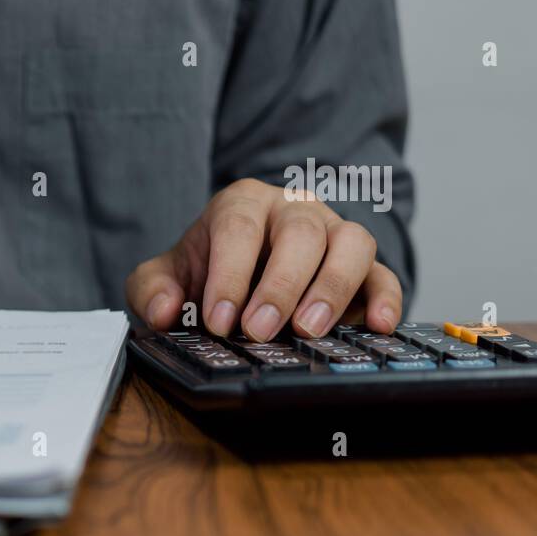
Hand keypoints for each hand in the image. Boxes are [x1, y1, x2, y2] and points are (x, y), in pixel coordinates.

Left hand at [125, 178, 401, 341]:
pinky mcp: (363, 269)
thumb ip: (151, 289)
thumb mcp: (165, 278)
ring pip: (350, 243)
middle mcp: (294, 211)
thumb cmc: (204, 272)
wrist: (238, 277)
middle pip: (299, 233)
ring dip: (332, 287)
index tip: (218, 320)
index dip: (229, 274)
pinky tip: (377, 325)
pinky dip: (386, 298)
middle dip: (280, 284)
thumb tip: (163, 310)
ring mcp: (333, 235)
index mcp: (242, 204)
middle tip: (259, 331)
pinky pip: (384, 274)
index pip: (238, 227)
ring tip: (308, 330)